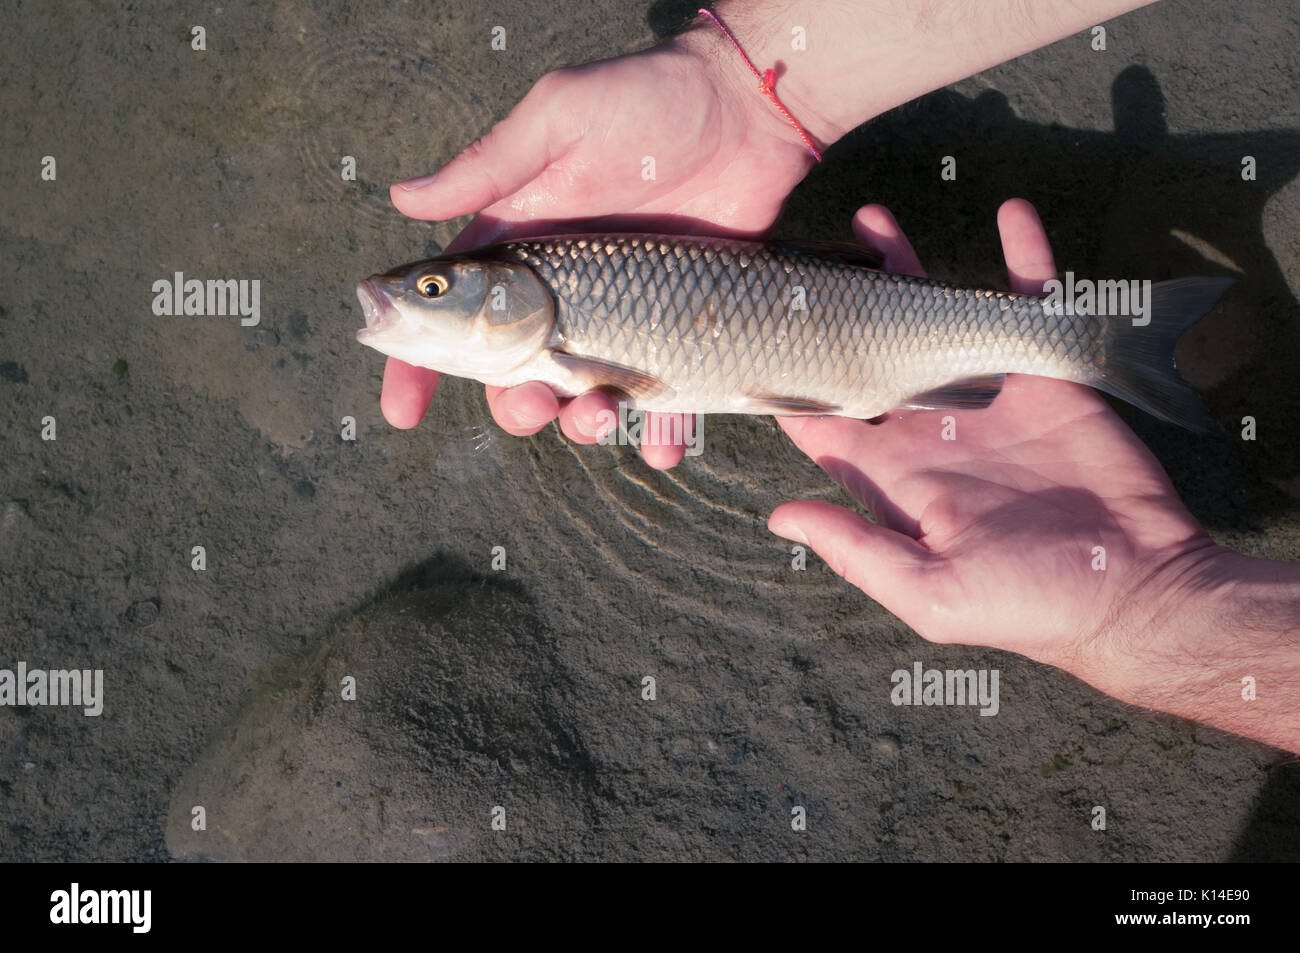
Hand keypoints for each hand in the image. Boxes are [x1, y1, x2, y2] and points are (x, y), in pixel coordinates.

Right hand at [382, 31, 816, 468]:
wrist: (744, 111)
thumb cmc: (646, 100)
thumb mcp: (558, 119)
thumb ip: (489, 166)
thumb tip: (400, 197)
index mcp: (520, 252)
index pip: (452, 315)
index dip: (419, 365)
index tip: (403, 410)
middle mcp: (561, 294)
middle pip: (515, 373)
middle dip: (514, 405)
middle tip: (533, 404)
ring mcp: (621, 317)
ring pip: (583, 394)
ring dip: (582, 423)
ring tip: (602, 414)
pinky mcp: (678, 327)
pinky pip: (665, 394)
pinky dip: (662, 429)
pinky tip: (662, 446)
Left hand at [768, 199, 1219, 686]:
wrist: (1137, 595)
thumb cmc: (1027, 607)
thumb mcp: (931, 594)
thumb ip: (857, 550)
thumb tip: (778, 515)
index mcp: (895, 475)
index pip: (826, 417)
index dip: (791, 380)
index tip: (756, 335)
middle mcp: (933, 427)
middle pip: (869, 352)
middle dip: (837, 306)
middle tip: (805, 254)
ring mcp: (989, 398)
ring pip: (936, 318)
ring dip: (908, 271)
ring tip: (874, 220)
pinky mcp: (1050, 379)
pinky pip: (1034, 306)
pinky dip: (1026, 259)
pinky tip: (1011, 213)